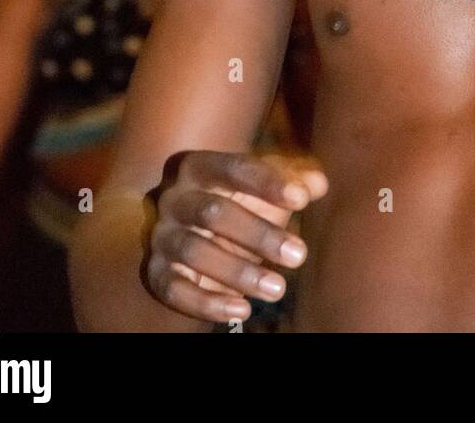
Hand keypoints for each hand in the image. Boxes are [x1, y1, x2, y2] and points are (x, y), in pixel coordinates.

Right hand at [144, 151, 327, 323]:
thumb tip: (318, 183)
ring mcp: (162, 235)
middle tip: (299, 255)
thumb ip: (292, 181)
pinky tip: (242, 309)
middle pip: (213, 212)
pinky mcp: (156, 272)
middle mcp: (174, 198)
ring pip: (194, 251)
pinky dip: (207, 303)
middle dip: (258, 234)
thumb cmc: (238, 204)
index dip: (267, 182)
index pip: (233, 168)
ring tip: (278, 288)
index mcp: (199, 166)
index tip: (303, 200)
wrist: (195, 236)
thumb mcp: (265, 192)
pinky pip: (175, 289)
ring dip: (238, 272)